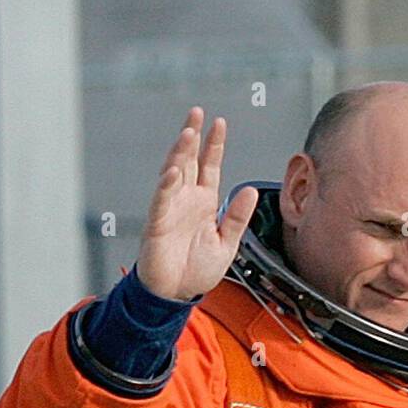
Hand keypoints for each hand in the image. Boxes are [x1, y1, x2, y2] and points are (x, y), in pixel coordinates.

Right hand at [136, 106, 257, 302]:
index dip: (213, 145)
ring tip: (188, 132)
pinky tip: (174, 171)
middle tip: (197, 112)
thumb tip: (250, 190)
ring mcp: (170, 209)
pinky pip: (161, 200)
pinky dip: (167, 185)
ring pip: (174, 173)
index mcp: (204, 203)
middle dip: (192, 136)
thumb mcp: (227, 244)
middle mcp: (186, 200)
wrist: (175, 295)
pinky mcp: (157, 223)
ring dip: (179, 153)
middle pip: (189, 161)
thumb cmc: (197, 271)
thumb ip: (237, 217)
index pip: (209, 166)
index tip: (220, 122)